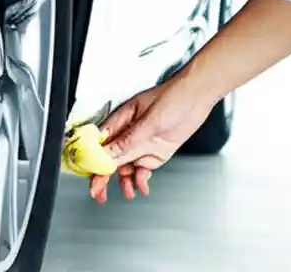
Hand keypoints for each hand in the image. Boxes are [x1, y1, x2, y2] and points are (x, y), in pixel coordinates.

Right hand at [87, 77, 217, 203]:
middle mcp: (129, 133)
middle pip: (110, 158)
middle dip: (103, 177)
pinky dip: (140, 180)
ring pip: (125, 167)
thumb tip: (105, 156)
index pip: (100, 144)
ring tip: (128, 192)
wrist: (199, 97)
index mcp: (121, 120)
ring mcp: (142, 144)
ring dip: (124, 181)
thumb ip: (127, 142)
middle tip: (99, 194)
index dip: (93, 162)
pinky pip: (142, 169)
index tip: (91, 179)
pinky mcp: (155, 152)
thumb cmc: (175, 97)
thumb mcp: (149, 122)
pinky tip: (142, 187)